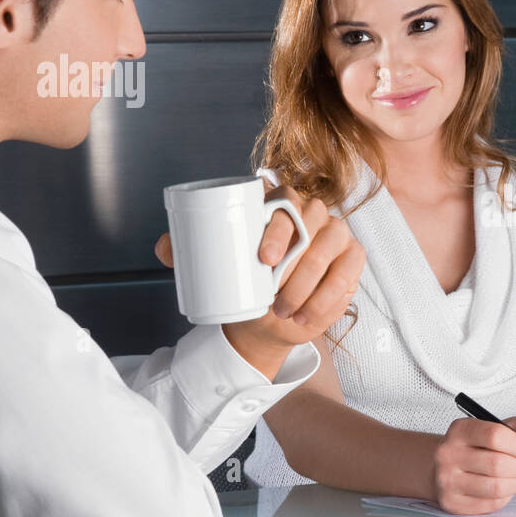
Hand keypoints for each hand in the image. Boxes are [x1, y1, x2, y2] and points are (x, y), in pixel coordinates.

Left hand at [155, 182, 364, 376]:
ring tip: (285, 311)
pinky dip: (328, 297)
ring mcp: (336, 233)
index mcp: (279, 203)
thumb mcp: (214, 265)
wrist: (268, 316)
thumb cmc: (244, 283)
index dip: (278, 227)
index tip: (263, 258)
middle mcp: (312, 212)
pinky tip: (309, 314)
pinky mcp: (352, 258)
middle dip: (296, 260)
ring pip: (331, 249)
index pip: (285, 200)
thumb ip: (186, 252)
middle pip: (313, 220)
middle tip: (273, 292)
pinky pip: (348, 272)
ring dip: (309, 284)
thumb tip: (163, 246)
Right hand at [432, 413, 515, 514]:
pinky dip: (507, 497)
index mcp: (462, 429)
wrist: (447, 466)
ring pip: (496, 488)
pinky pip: (491, 504)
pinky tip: (505, 488)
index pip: (496, 436)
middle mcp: (448, 453)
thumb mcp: (508, 427)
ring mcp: (446, 480)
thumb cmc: (485, 446)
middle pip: (498, 464)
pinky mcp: (451, 503)